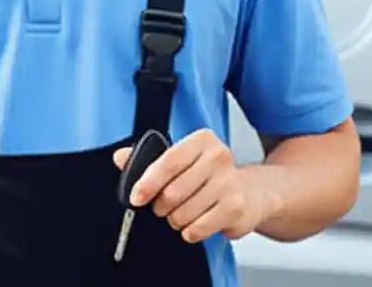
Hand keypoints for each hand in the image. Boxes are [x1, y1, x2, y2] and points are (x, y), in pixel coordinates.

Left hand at [112, 128, 282, 243]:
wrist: (251, 193)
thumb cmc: (210, 176)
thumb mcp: (182, 160)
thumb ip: (149, 159)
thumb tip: (120, 158)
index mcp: (202, 140)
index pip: (168, 161)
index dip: (148, 182)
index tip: (136, 197)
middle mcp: (219, 157)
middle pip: (173, 192)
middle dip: (161, 206)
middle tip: (164, 208)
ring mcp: (230, 183)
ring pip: (183, 213)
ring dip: (176, 221)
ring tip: (184, 214)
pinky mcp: (236, 208)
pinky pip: (197, 228)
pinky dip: (190, 232)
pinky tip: (197, 224)